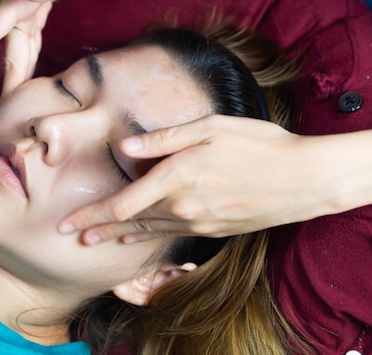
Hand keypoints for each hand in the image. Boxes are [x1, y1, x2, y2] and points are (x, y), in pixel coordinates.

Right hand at [0, 0, 112, 97]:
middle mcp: (15, 2)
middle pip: (3, 49)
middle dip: (3, 82)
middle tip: (1, 118)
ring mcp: (23, 4)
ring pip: (14, 47)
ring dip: (13, 75)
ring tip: (12, 105)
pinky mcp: (34, 5)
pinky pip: (26, 39)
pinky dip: (25, 60)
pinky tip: (26, 76)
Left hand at [59, 115, 340, 243]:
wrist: (304, 178)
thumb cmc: (257, 144)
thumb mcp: (210, 128)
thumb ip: (164, 140)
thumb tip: (125, 148)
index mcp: (177, 177)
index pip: (123, 204)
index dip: (92, 215)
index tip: (67, 223)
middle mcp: (183, 206)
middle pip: (129, 222)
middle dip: (97, 229)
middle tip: (70, 236)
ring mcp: (199, 222)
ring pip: (148, 231)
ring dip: (118, 236)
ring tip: (95, 241)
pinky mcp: (213, 229)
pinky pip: (171, 236)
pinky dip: (147, 238)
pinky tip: (134, 240)